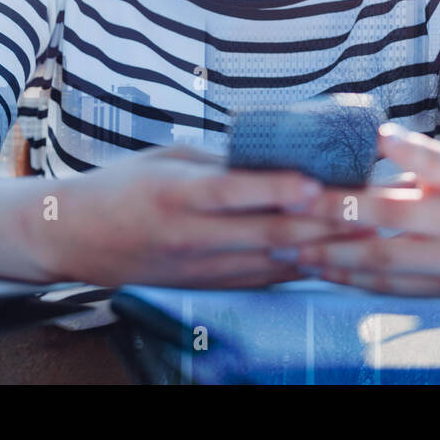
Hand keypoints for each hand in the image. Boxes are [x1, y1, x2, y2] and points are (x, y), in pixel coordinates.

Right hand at [33, 144, 360, 287]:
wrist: (73, 238)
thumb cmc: (123, 186)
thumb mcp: (169, 158)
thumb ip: (222, 162)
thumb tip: (282, 154)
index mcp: (175, 192)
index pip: (233, 191)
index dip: (277, 189)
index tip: (318, 182)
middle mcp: (191, 235)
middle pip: (266, 232)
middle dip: (321, 222)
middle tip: (366, 208)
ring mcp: (202, 267)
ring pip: (274, 260)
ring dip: (322, 248)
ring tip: (365, 234)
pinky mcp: (210, 285)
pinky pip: (265, 277)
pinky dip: (301, 266)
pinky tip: (335, 256)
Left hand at [286, 124, 439, 294]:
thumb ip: (414, 159)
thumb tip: (359, 141)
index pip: (434, 161)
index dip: (407, 148)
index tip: (379, 135)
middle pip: (392, 213)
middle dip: (337, 208)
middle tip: (293, 204)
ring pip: (383, 257)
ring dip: (332, 253)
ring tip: (292, 248)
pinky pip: (388, 286)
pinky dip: (351, 278)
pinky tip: (320, 270)